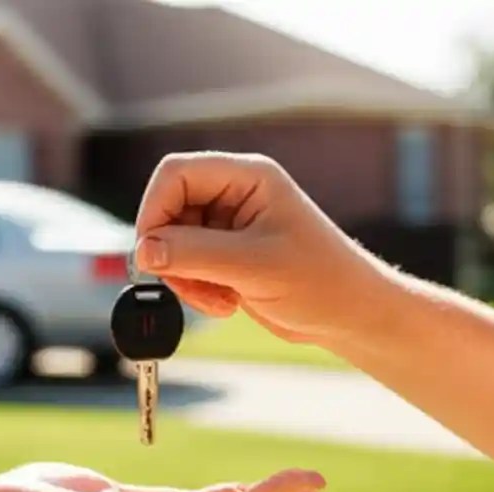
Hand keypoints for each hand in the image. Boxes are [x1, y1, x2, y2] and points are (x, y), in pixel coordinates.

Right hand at [132, 151, 391, 343]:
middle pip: (169, 209)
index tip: (153, 251)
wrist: (350, 315)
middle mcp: (234, 195)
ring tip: (218, 300)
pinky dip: (194, 289)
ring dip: (184, 277)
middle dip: (171, 253)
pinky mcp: (226, 256)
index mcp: (247, 177)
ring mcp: (228, 227)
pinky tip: (225, 303)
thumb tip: (143, 251)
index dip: (155, 209)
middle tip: (190, 284)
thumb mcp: (253, 266)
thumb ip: (193, 255)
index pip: (176, 174)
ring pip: (172, 242)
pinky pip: (186, 266)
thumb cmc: (322, 281)